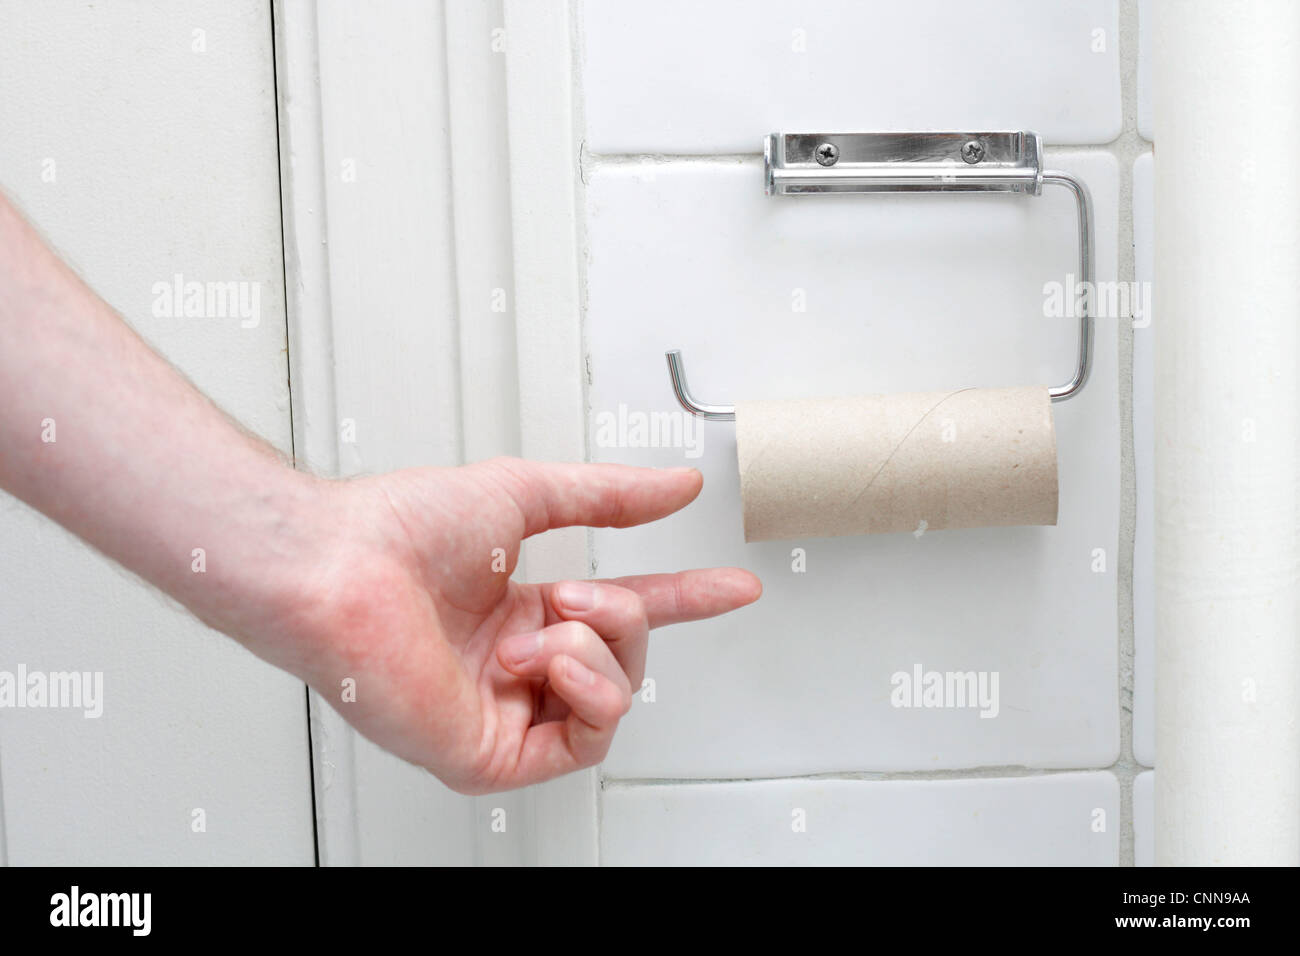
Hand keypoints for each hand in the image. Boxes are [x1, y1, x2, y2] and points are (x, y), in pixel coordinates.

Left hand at [271, 459, 759, 793]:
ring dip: (592, 651)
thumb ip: (610, 496)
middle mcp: (514, 665)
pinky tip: (538, 660)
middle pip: (626, 656)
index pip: (621, 615)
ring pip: (612, 701)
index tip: (733, 586)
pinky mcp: (489, 755)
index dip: (684, 598)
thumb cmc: (399, 528)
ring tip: (540, 628)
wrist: (340, 566)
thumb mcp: (525, 494)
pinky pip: (581, 741)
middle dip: (623, 615)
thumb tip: (677, 485)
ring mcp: (502, 712)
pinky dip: (580, 690)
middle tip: (574, 593)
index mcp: (519, 611)